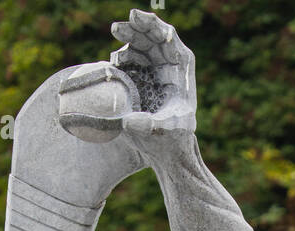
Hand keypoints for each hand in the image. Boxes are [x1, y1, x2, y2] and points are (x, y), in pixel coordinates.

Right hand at [111, 10, 196, 136]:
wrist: (165, 149)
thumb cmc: (172, 139)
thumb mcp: (164, 132)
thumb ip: (149, 126)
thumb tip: (129, 122)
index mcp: (180, 68)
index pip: (168, 37)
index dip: (153, 25)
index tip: (136, 18)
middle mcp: (166, 64)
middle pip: (150, 36)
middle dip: (133, 29)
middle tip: (116, 28)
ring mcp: (151, 69)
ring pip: (137, 46)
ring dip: (124, 44)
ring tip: (116, 60)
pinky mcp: (137, 78)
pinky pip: (126, 63)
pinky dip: (119, 62)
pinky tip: (114, 69)